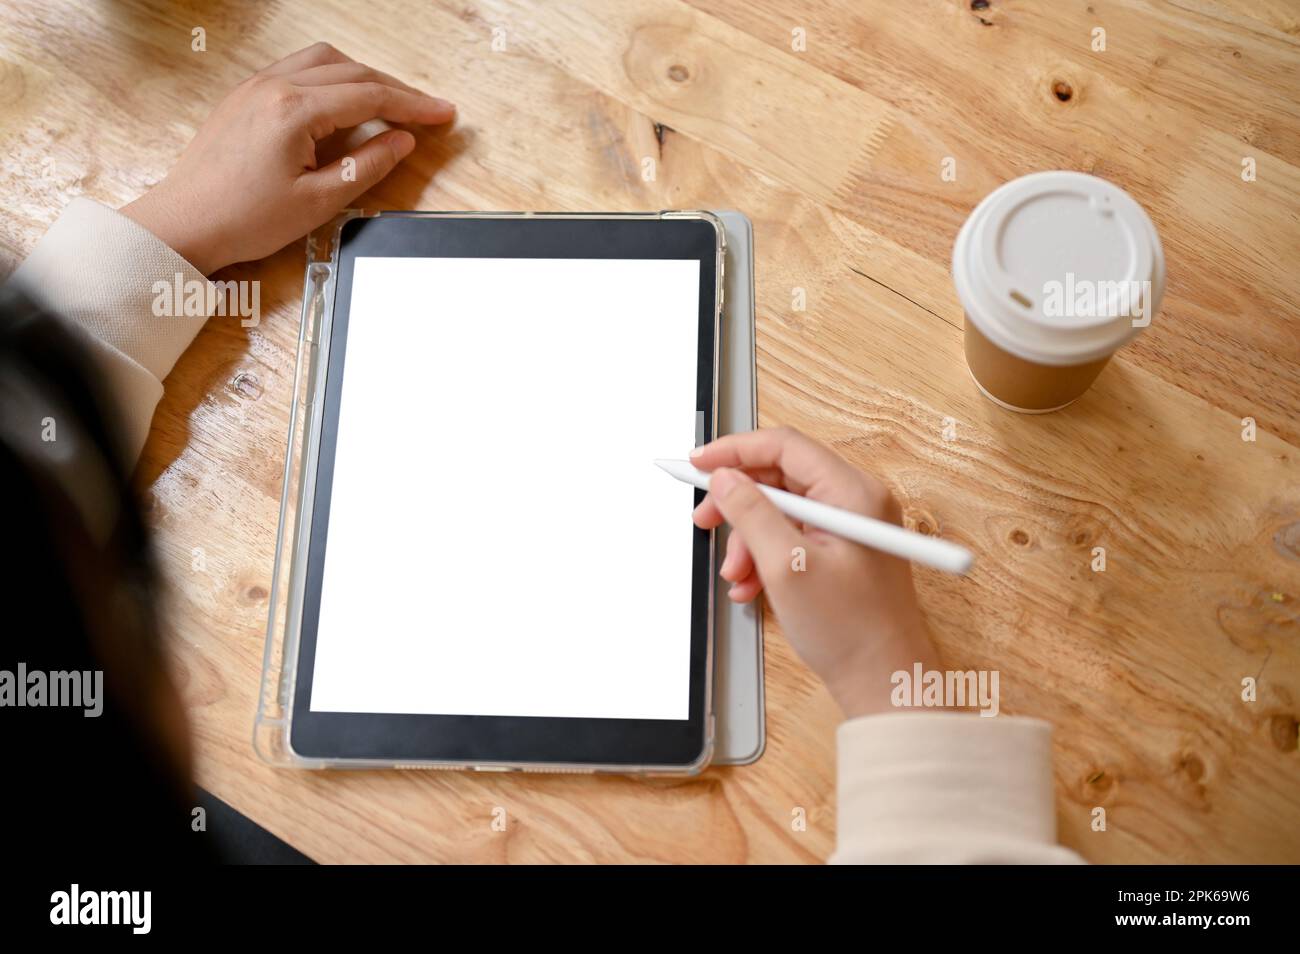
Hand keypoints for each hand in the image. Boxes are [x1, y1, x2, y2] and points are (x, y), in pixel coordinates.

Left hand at [120, 42, 454, 273]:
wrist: (185, 223)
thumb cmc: (242, 218)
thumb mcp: (319, 201)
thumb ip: (367, 165)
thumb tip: (401, 142)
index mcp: (294, 110)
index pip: (371, 96)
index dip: (414, 106)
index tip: (443, 114)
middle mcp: (274, 86)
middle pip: (352, 72)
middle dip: (396, 90)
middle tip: (426, 111)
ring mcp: (256, 86)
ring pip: (325, 61)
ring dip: (363, 77)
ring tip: (389, 102)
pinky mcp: (245, 96)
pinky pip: (298, 69)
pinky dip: (331, 77)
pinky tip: (343, 100)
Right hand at [691, 427, 942, 718]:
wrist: (884, 682)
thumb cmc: (851, 631)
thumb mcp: (786, 566)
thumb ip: (751, 513)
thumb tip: (724, 478)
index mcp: (853, 493)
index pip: (785, 446)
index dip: (735, 451)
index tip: (698, 464)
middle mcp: (857, 501)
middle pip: (780, 477)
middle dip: (738, 503)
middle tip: (705, 520)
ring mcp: (851, 525)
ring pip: (781, 510)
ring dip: (749, 538)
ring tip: (736, 574)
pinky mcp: (843, 549)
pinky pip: (793, 535)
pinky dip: (765, 555)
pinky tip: (752, 585)